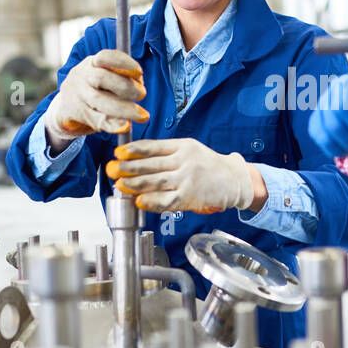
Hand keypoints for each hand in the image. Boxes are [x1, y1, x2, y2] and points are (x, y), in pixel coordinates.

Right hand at [43, 49, 147, 150]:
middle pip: (101, 78)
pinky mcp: (76, 113)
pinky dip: (113, 125)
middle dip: (125, 86)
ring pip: (98, 100)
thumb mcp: (105, 76)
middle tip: (142, 94)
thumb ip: (123, 79)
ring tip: (142, 115)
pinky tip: (125, 127)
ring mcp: (77, 94)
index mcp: (92, 63)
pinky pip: (96, 119)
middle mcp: (82, 75)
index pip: (105, 57)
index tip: (139, 72)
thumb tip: (139, 90)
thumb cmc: (95, 88)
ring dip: (123, 108)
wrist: (66, 105)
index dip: (122, 63)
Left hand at [106, 137, 256, 213]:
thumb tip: (138, 160)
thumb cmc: (209, 166)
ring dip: (134, 184)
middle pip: (150, 164)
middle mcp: (184, 161)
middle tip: (111, 169)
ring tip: (120, 185)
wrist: (235, 180)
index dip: (132, 150)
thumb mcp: (191, 150)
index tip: (118, 153)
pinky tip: (139, 201)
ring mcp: (187, 180)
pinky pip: (166, 200)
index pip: (152, 146)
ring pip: (155, 182)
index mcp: (183, 146)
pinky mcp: (190, 197)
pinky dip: (151, 201)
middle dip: (127, 167)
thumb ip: (167, 153)